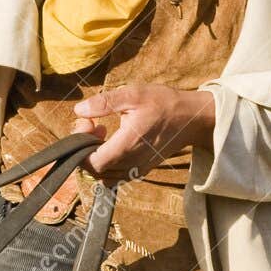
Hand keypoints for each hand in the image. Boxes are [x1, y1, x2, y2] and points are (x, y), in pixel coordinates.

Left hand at [71, 85, 214, 181]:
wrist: (191, 118)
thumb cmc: (163, 104)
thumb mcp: (133, 94)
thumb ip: (104, 103)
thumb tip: (79, 111)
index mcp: (128, 145)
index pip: (92, 163)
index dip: (81, 147)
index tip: (88, 124)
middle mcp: (132, 163)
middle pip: (95, 170)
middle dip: (86, 149)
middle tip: (93, 124)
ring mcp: (137, 169)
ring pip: (104, 176)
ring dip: (97, 157)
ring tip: (102, 134)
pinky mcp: (141, 170)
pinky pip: (116, 176)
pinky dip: (108, 164)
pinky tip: (113, 142)